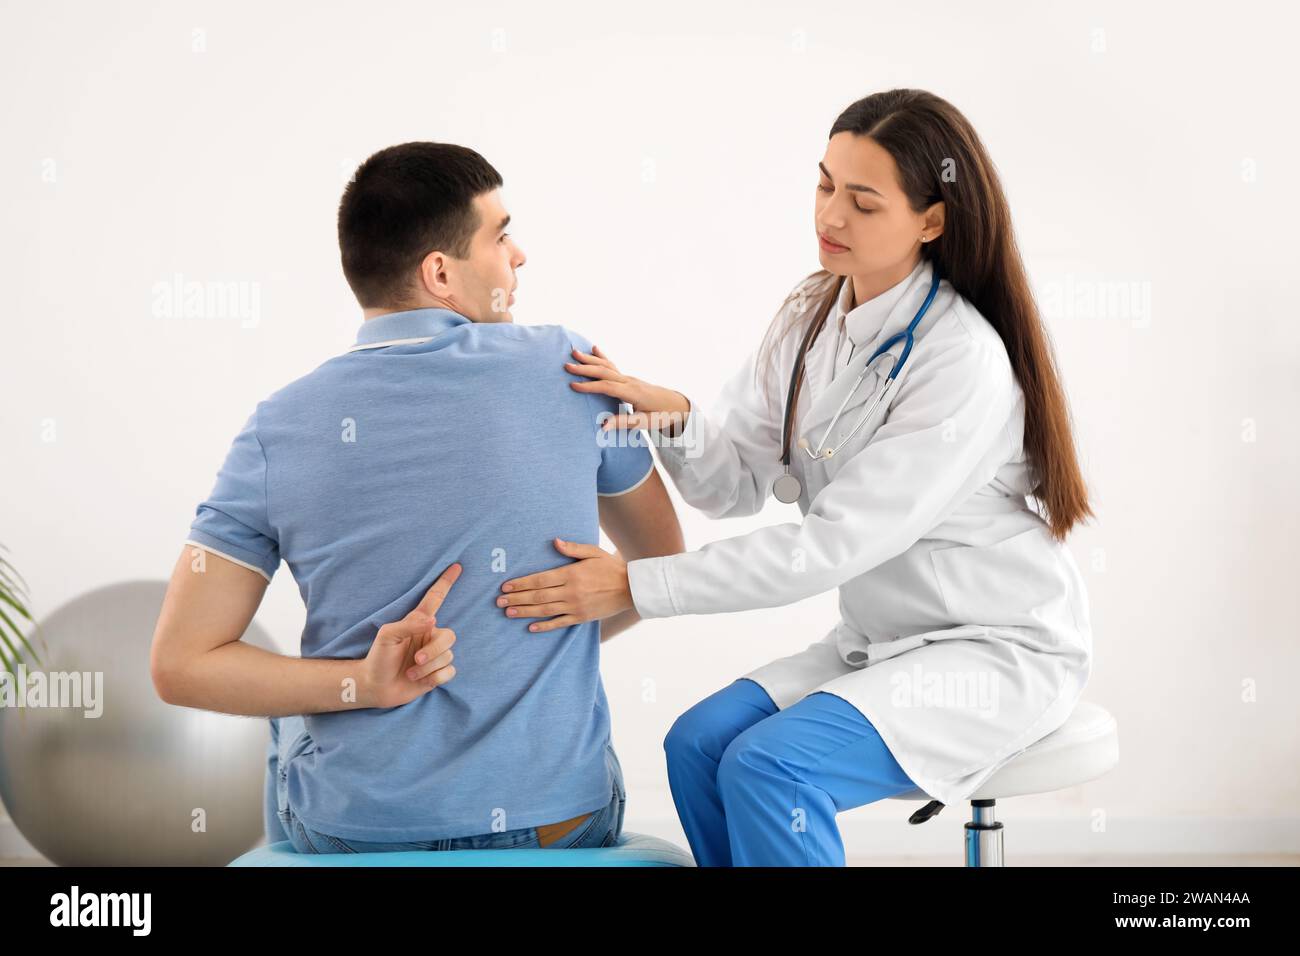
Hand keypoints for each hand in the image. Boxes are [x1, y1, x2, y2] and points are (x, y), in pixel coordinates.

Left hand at [361, 562, 460, 708]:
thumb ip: (409, 625)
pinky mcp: (438, 673)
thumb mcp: (387, 636)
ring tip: (410, 672)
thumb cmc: (378, 657)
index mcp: (418, 623)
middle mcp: (430, 636)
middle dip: (434, 650)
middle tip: (416, 659)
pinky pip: (449, 672)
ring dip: (428, 668)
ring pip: (448, 656)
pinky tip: (419, 679)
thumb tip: (433, 621)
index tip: (456, 566)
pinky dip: (434, 678)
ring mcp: (435, 655)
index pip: (436, 598)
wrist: (375, 686)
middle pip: (449, 636)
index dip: (446, 582)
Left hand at [497, 539, 632, 632]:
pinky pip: (559, 623)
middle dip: (517, 599)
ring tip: (508, 612)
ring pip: (545, 610)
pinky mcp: (581, 618)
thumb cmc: (610, 567)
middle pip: (538, 596)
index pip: (539, 579)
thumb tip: (554, 541)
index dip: (521, 583)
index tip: (506, 586)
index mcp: (571, 574)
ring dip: (524, 612)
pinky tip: (530, 627)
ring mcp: (575, 606)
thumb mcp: (593, 552)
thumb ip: (572, 548)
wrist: (631, 588)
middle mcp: (571, 592)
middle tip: (499, 601)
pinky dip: (544, 626)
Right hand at [565, 345, 691, 435]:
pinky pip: (612, 365)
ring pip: (607, 365)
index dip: (590, 386)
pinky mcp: (628, 378)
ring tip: (574, 352)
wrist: (675, 405)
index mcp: (633, 393)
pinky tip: (593, 348)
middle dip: (585, 368)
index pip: (608, 387)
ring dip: (590, 359)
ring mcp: (629, 378)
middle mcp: (629, 381)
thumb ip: (623, 422)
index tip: (572, 385)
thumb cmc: (661, 415)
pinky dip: (602, 356)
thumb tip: (603, 426)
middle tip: (567, 365)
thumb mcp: (644, 423)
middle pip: (604, 372)